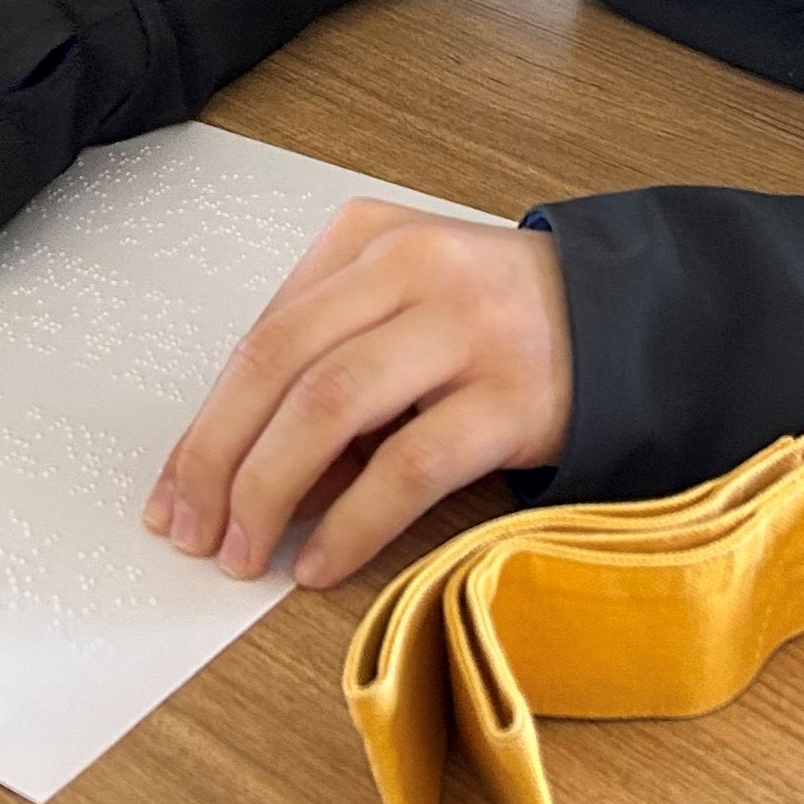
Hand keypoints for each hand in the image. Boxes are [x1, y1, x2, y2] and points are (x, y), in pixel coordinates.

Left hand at [147, 203, 571, 589]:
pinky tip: (321, 563)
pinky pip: (409, 464)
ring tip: (244, 554)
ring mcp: (465, 328)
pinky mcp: (514, 395)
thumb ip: (329, 362)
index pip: (260, 337)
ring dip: (270, 490)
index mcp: (368, 240)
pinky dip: (353, 521)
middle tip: (190, 532)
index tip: (171, 491)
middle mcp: (411, 269)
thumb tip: (242, 472)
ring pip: (330, 405)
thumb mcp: (403, 307)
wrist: (632, 319)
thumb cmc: (495, 322)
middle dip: (217, 458)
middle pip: (277, 364)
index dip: (204, 424)